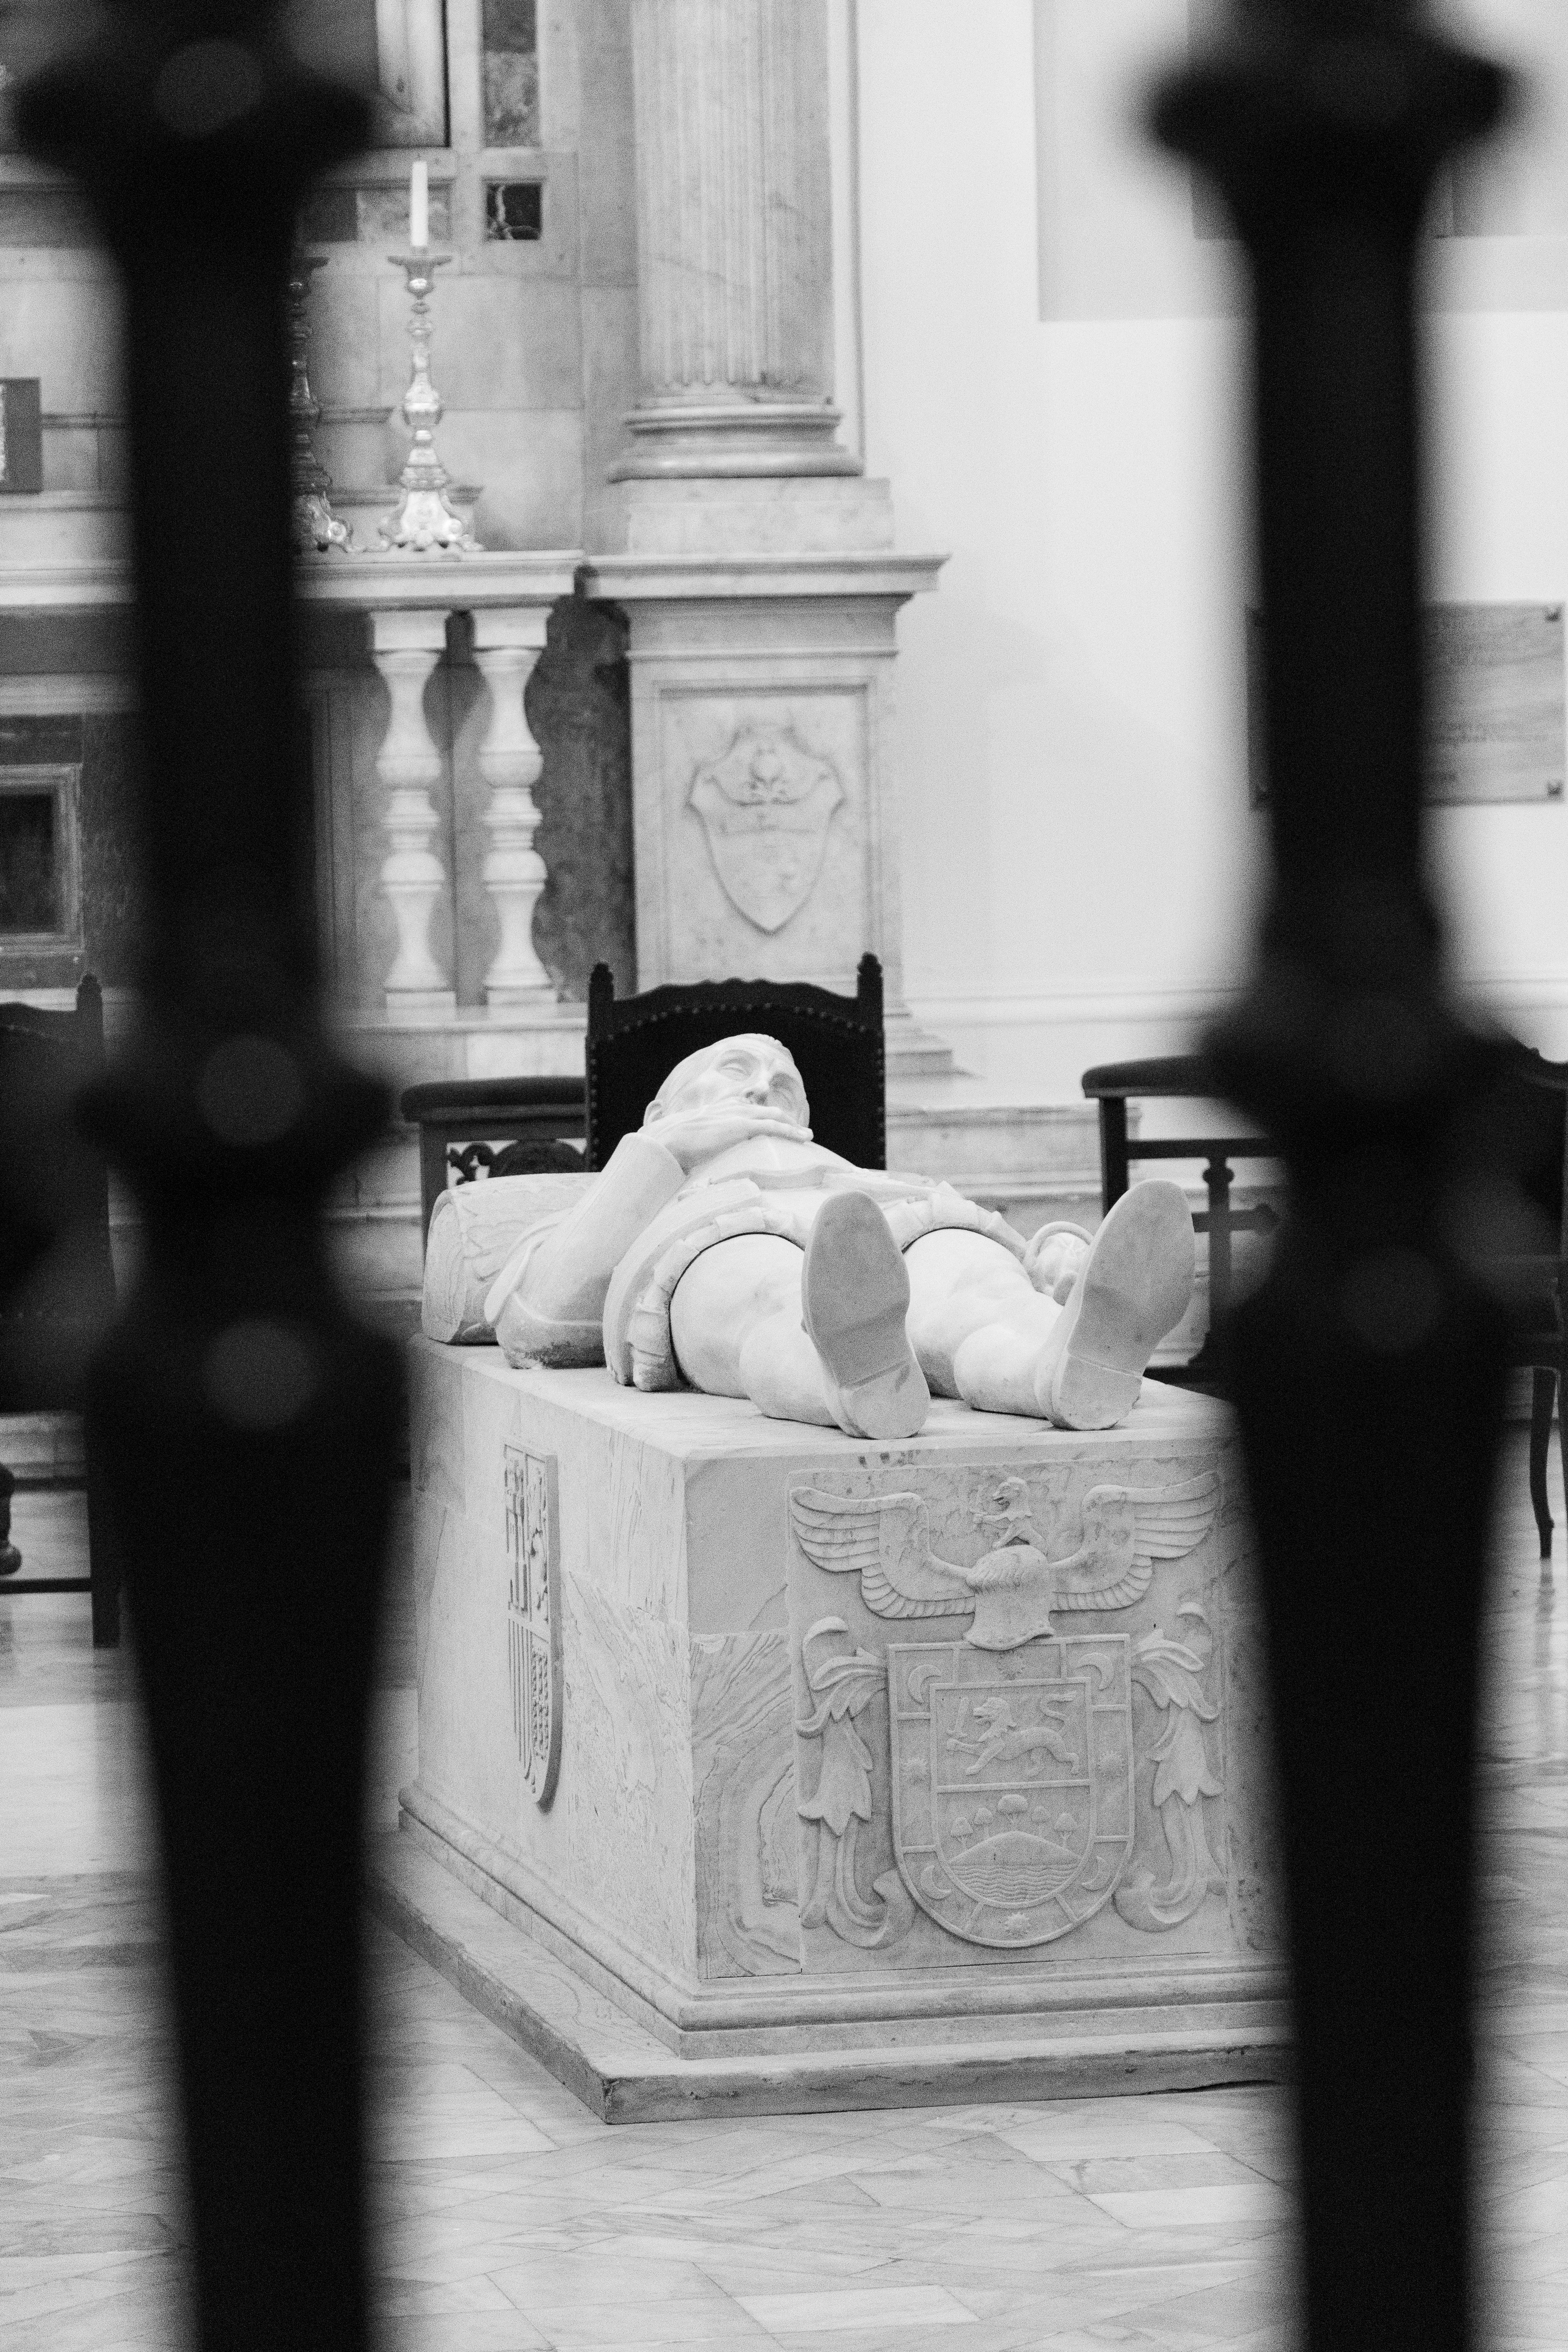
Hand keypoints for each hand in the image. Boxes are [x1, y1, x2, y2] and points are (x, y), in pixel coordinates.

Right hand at [651, 1101, 811, 1174]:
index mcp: (720, 1109)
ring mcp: (737, 1115)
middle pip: (767, 1110)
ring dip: (792, 1125)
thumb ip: (703, 1145)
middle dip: (785, 1120)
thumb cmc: (675, 1146)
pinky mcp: (741, 1126)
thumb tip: (699, 1162)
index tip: (777, 1122)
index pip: (748, 1106)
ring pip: (774, 1116)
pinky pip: (772, 1126)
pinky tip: (802, 1137)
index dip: (765, 1113)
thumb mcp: (693, 1141)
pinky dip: (789, 1131)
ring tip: (806, 1136)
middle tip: (798, 1132)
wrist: (667, 1142)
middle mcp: (731, 1108)